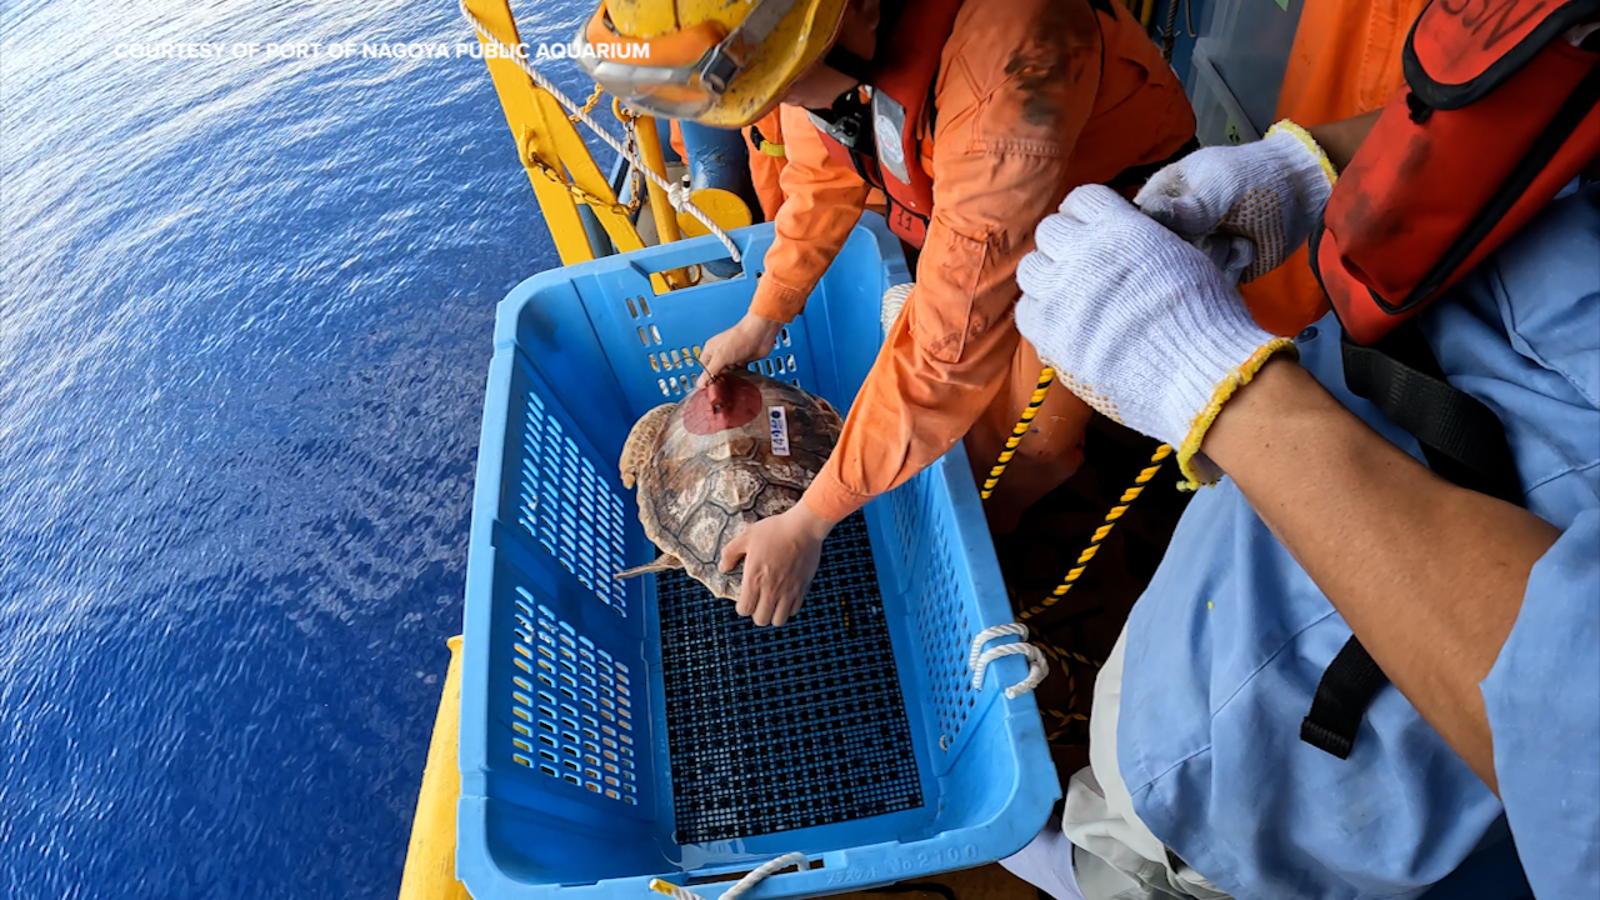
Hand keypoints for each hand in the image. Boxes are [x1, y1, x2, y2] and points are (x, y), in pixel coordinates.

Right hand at [696, 312, 782, 389]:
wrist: (759, 334)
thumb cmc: (739, 339)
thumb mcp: (720, 358)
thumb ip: (710, 372)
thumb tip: (700, 383)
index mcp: (711, 350)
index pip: (704, 367)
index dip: (705, 378)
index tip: (708, 389)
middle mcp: (721, 353)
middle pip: (716, 371)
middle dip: (718, 379)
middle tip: (720, 390)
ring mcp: (733, 356)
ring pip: (728, 372)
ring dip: (730, 379)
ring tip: (730, 387)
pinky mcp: (744, 360)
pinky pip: (739, 372)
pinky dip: (739, 376)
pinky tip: (739, 381)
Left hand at [719, 501, 834, 625]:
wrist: (803, 528)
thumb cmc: (774, 530)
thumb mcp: (746, 536)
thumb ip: (730, 553)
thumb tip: (723, 568)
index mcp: (754, 579)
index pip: (745, 610)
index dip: (742, 608)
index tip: (745, 600)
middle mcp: (771, 589)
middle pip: (761, 620)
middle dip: (757, 614)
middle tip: (758, 602)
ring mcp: (788, 591)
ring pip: (779, 620)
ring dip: (773, 614)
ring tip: (772, 603)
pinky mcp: (802, 588)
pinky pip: (795, 610)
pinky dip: (789, 608)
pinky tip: (785, 597)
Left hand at [1014, 185, 1295, 486]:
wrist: (1197, 373)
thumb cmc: (1206, 319)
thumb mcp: (1185, 258)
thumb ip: (1147, 243)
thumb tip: (1132, 243)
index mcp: (1121, 228)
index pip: (1081, 199)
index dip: (1087, 215)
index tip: (1094, 230)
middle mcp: (1083, 254)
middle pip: (1050, 231)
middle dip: (1066, 244)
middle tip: (1084, 268)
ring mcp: (1061, 295)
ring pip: (1030, 269)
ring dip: (1048, 278)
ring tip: (1071, 297)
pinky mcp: (1049, 335)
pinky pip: (1025, 312)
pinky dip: (1041, 315)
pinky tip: (1064, 325)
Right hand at [1134, 121, 1335, 281]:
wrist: (1304, 191)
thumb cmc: (1257, 176)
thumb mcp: (1220, 187)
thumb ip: (1186, 207)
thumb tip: (1148, 215)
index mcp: (1164, 199)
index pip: (1136, 226)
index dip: (1145, 238)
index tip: (1169, 239)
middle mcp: (1175, 228)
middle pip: (1159, 256)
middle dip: (1186, 253)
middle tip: (1211, 238)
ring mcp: (1197, 249)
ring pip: (1186, 272)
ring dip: (1214, 260)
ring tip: (1236, 239)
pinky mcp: (1219, 268)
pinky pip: (1212, 282)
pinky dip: (1230, 271)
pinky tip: (1246, 249)